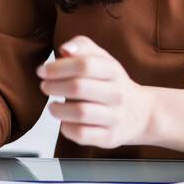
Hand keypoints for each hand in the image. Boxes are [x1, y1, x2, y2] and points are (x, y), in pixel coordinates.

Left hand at [37, 35, 156, 148]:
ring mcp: (115, 117)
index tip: (42, 70)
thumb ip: (82, 47)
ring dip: (58, 109)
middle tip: (45, 86)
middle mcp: (116, 94)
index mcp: (114, 71)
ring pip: (80, 113)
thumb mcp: (102, 58)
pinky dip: (67, 128)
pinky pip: (83, 134)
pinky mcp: (109, 137)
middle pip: (78, 87)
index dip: (58, 67)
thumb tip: (65, 50)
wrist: (140, 113)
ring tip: (53, 106)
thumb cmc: (112, 83)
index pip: (84, 65)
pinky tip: (64, 121)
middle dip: (54, 86)